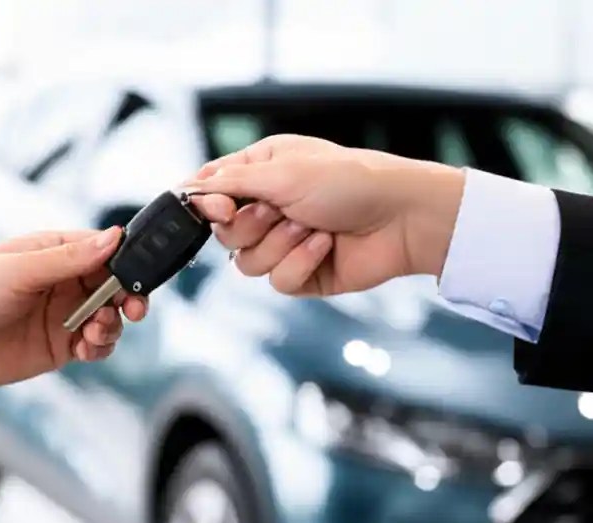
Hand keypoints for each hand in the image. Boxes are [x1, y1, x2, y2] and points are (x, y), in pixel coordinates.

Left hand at [0, 228, 147, 400]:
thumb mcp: (17, 270)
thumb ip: (68, 258)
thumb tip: (113, 236)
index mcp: (50, 251)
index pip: (101, 247)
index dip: (124, 258)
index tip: (140, 270)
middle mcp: (61, 281)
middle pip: (114, 283)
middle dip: (129, 294)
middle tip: (134, 308)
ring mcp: (62, 314)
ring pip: (110, 315)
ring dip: (114, 323)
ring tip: (97, 330)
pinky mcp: (60, 346)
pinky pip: (96, 344)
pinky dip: (101, 346)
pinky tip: (87, 347)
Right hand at [183, 134, 465, 295]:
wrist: (402, 217)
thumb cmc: (351, 181)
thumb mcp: (284, 171)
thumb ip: (232, 182)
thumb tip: (191, 189)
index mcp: (261, 170)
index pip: (211, 191)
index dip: (207, 204)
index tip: (220, 208)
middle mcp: (269, 205)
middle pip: (224, 234)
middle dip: (252, 226)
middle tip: (281, 210)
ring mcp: (284, 242)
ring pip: (247, 263)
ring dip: (281, 245)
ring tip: (312, 227)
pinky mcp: (302, 273)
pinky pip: (278, 282)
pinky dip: (301, 263)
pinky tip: (326, 245)